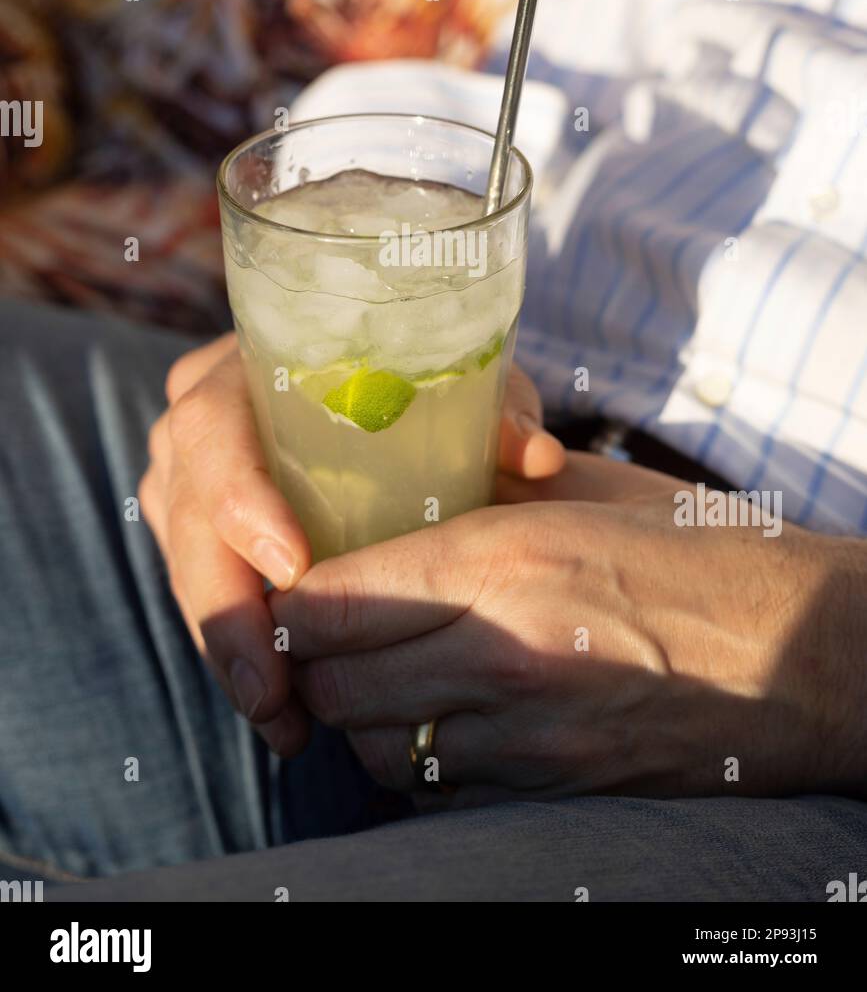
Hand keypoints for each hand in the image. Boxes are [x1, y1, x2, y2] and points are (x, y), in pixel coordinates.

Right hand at [139, 334, 564, 751]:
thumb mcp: (462, 392)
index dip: (242, 501)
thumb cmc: (425, 389)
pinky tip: (277, 705)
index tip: (294, 573)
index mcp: (248, 366)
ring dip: (228, 648)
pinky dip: (236, 651)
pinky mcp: (192, 525)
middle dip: (226, 610)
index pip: (215, 429)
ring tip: (282, 721)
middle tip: (273, 689)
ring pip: (183, 565)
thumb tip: (537, 458)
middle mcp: (201, 416)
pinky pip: (197, 593)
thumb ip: (495, 415)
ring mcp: (187, 474)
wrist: (378, 391)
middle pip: (185, 514)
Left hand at [271, 485, 866, 800]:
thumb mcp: (591, 488)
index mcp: (499, 560)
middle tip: (322, 633)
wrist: (805, 651)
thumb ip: (490, 490)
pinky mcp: (550, 786)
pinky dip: (416, 759)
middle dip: (311, 662)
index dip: (294, 600)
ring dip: (359, 716)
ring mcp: (524, 734)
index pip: (332, 602)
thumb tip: (409, 488)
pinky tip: (438, 720)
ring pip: (375, 748)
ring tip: (378, 678)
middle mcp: (497, 653)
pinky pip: (436, 789)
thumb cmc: (701, 550)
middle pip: (335, 684)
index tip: (296, 585)